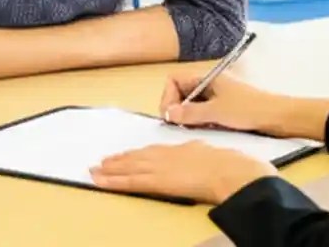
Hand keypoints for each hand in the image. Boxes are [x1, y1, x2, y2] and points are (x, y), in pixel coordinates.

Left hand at [90, 141, 277, 203]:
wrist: (233, 171)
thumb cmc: (231, 164)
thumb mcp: (212, 152)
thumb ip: (199, 153)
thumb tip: (196, 153)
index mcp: (181, 148)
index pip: (153, 151)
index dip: (137, 154)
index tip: (124, 156)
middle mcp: (168, 155)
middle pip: (138, 157)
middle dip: (119, 161)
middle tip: (101, 163)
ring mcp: (162, 167)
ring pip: (130, 168)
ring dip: (111, 170)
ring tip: (95, 171)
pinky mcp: (159, 181)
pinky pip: (132, 181)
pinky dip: (114, 181)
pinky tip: (101, 181)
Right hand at [159, 69, 280, 133]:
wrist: (280, 117)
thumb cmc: (250, 109)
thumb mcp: (216, 112)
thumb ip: (190, 112)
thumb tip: (168, 114)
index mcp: (207, 77)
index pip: (174, 80)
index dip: (168, 96)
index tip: (170, 115)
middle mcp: (211, 83)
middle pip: (182, 92)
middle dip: (178, 108)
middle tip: (178, 124)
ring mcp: (219, 96)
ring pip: (193, 104)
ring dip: (190, 116)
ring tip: (192, 128)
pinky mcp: (226, 108)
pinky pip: (205, 112)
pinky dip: (201, 120)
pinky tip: (206, 129)